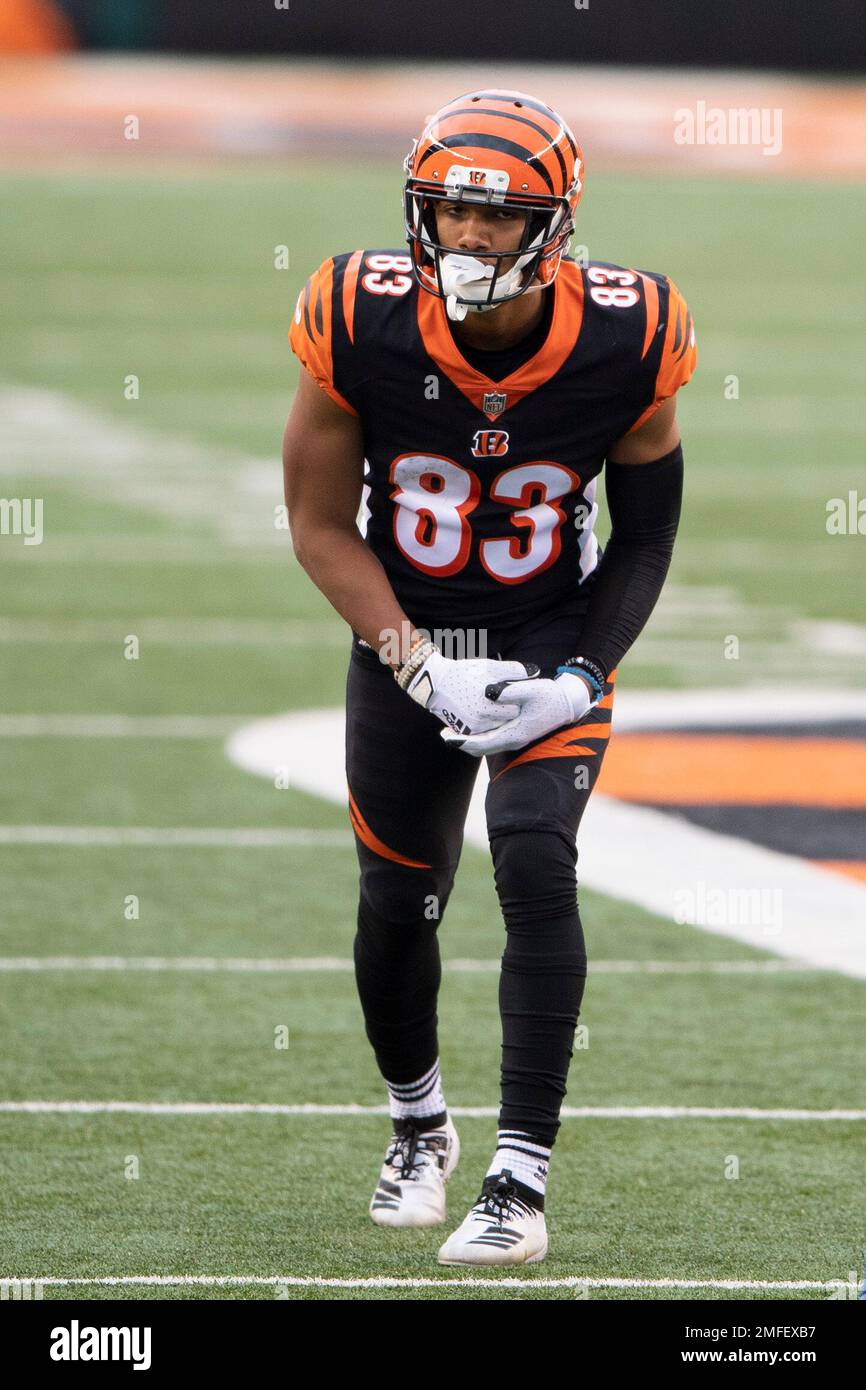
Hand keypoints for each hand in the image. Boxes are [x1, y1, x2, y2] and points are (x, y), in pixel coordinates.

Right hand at [403, 647, 539, 735]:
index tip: (512, 692)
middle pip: (509, 720)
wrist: (436, 685)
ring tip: (494, 705)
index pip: (515, 708)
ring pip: (499, 728)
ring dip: (500, 719)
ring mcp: (474, 729)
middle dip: (510, 710)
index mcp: (489, 703)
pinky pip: (488, 732)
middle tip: (505, 700)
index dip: (516, 700)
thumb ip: (514, 670)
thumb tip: (535, 672)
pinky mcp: (467, 733)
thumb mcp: (489, 666)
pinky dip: (490, 725)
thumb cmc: (465, 672)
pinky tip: (486, 713)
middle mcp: (481, 720)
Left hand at [440, 670, 596, 755]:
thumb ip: (509, 691)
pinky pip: (491, 738)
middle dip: (462, 742)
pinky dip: (478, 735)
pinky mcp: (515, 733)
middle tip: (444, 734)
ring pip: (485, 745)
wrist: (567, 704)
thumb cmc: (550, 696)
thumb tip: (488, 693)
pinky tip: (470, 725)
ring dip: (469, 740)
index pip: (482, 743)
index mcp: (514, 733)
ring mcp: (514, 738)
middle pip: (481, 748)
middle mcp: (512, 740)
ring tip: (452, 731)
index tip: (446, 736)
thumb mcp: (531, 690)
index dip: (463, 741)